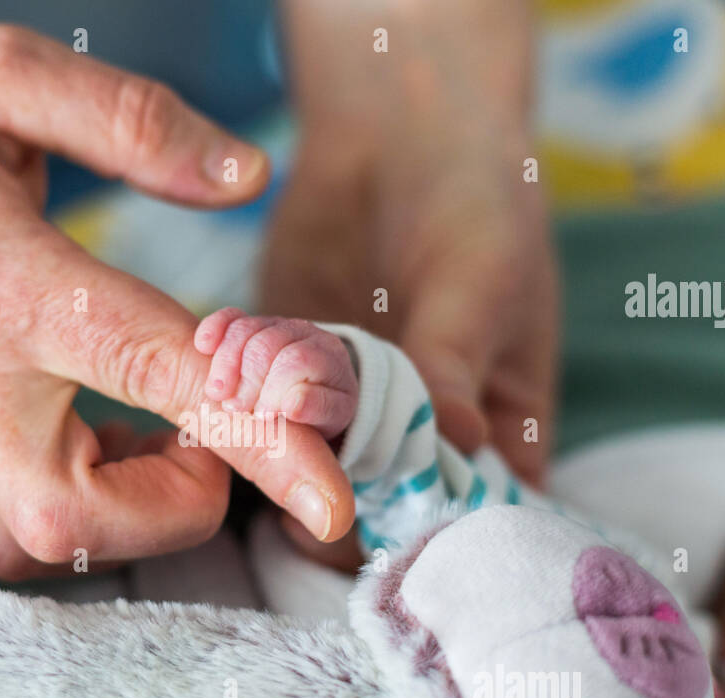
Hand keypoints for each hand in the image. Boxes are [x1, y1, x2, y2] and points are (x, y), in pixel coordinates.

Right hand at [194, 307, 357, 439]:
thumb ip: (316, 409)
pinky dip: (214, 329)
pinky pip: (230, 316)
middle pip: (267, 343)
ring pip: (245, 329)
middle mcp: (303, 332)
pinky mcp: (250, 324)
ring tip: (217, 394)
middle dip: (247, 377)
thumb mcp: (328, 417)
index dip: (276, 387)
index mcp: (327, 355)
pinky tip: (203, 346)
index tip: (263, 416)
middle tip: (235, 409)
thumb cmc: (319, 411)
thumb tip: (294, 403)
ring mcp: (274, 325)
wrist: (311, 397)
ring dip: (225, 363)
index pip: (296, 360)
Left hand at [265, 0, 558, 487]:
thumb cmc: (478, 207)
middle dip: (345, 504)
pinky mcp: (285, 383)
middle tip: (317, 465)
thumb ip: (454, 362)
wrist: (404, 136)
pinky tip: (229, 386)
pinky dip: (243, 417)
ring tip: (273, 415)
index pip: (467, 518)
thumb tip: (452, 436)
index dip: (431, 533)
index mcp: (495, 437)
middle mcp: (417, 444)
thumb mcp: (483, 282)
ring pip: (311, 482)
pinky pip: (261, 423)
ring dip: (286, 464)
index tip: (393, 514)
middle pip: (380, 517)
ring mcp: (348, 420)